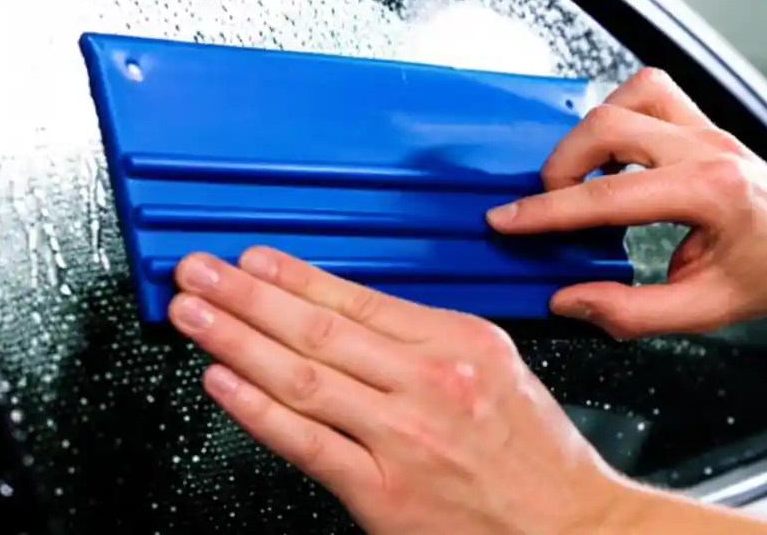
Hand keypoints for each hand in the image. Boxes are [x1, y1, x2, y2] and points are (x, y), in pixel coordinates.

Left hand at [168, 248, 630, 534]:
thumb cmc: (535, 454)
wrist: (571, 527)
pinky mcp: (383, 493)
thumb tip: (345, 313)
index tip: (252, 259)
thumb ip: (426, 340)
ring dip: (236, 339)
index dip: (293, 276)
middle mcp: (430, 383)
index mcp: (461, 343)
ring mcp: (403, 439)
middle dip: (247, 294)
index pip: (357, 299)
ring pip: (302, 376)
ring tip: (194, 314)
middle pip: (318, 329)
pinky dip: (257, 409)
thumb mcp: (498, 369)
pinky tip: (223, 381)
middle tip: (200, 272)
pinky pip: (306, 442)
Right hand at [487, 68, 766, 337]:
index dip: (548, 211)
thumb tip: (571, 301)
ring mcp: (704, 127)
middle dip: (561, 167)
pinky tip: (610, 155)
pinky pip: (646, 92)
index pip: (609, 195)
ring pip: (625, 96)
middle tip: (549, 207)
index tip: (508, 220)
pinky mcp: (700, 120)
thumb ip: (632, 311)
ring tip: (579, 179)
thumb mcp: (706, 309)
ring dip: (588, 136)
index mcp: (711, 193)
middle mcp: (706, 148)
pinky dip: (616, 116)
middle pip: (608, 127)